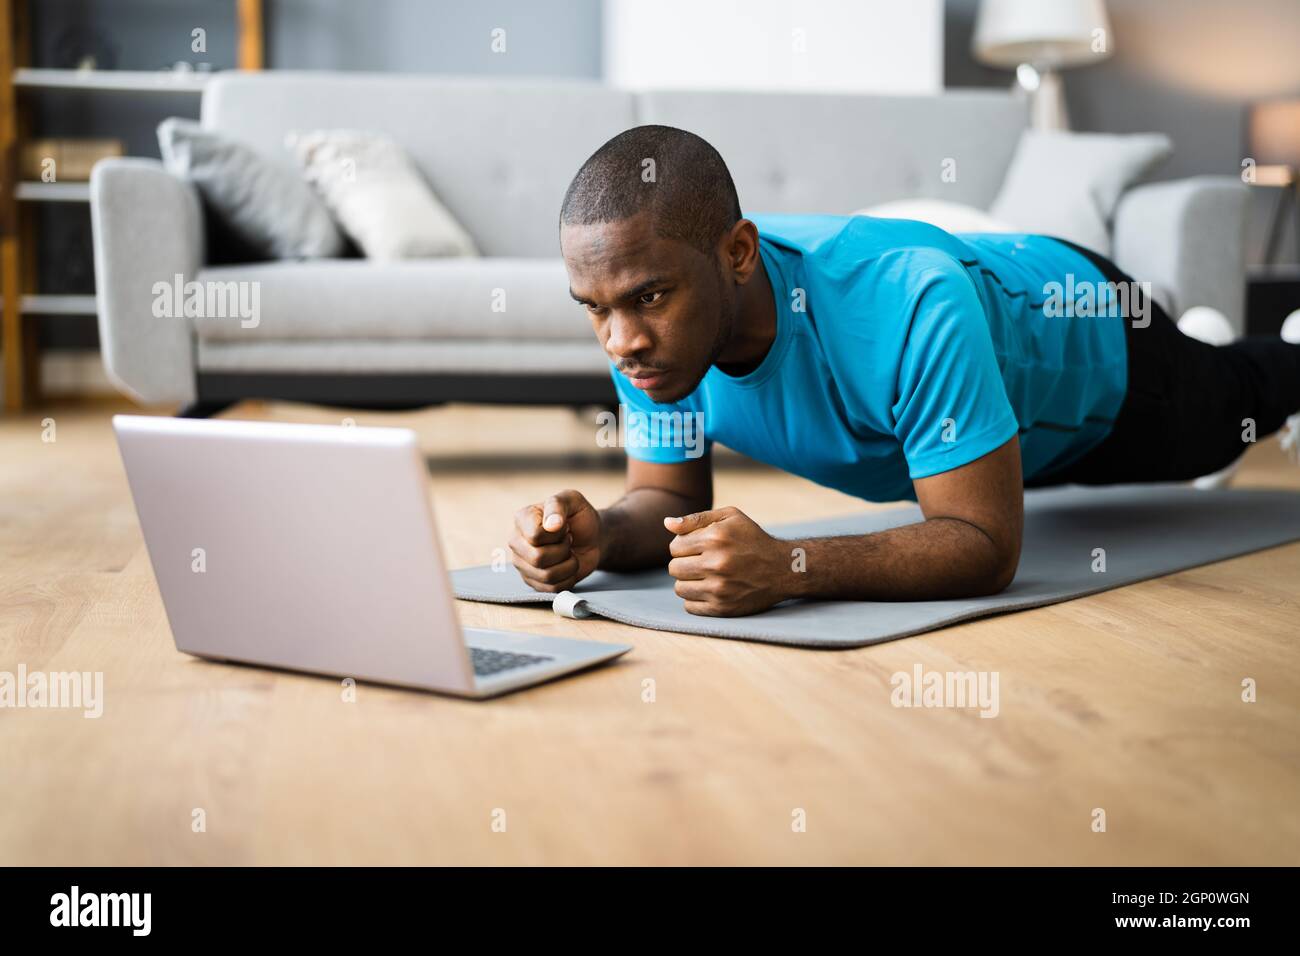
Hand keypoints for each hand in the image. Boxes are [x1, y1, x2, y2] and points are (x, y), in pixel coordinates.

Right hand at [509, 490, 602, 592]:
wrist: (591, 538)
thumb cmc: (579, 517)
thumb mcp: (573, 501)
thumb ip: (558, 505)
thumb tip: (551, 525)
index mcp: (522, 519)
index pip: (535, 536)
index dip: (558, 533)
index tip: (564, 526)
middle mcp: (516, 542)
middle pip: (538, 558)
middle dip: (563, 550)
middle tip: (568, 540)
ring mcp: (523, 564)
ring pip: (546, 576)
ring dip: (568, 564)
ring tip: (568, 553)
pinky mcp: (533, 582)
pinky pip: (552, 589)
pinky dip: (569, 578)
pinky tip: (567, 565)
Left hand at [665, 506, 792, 615]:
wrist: (783, 568)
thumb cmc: (753, 539)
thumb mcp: (730, 517)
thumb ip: (696, 519)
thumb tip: (666, 523)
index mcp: (716, 538)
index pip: (675, 547)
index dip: (682, 547)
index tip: (695, 548)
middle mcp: (716, 563)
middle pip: (674, 569)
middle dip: (683, 564)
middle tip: (699, 563)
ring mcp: (719, 588)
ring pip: (679, 589)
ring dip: (687, 582)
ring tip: (703, 576)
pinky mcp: (723, 608)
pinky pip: (689, 606)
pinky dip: (695, 599)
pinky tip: (708, 590)